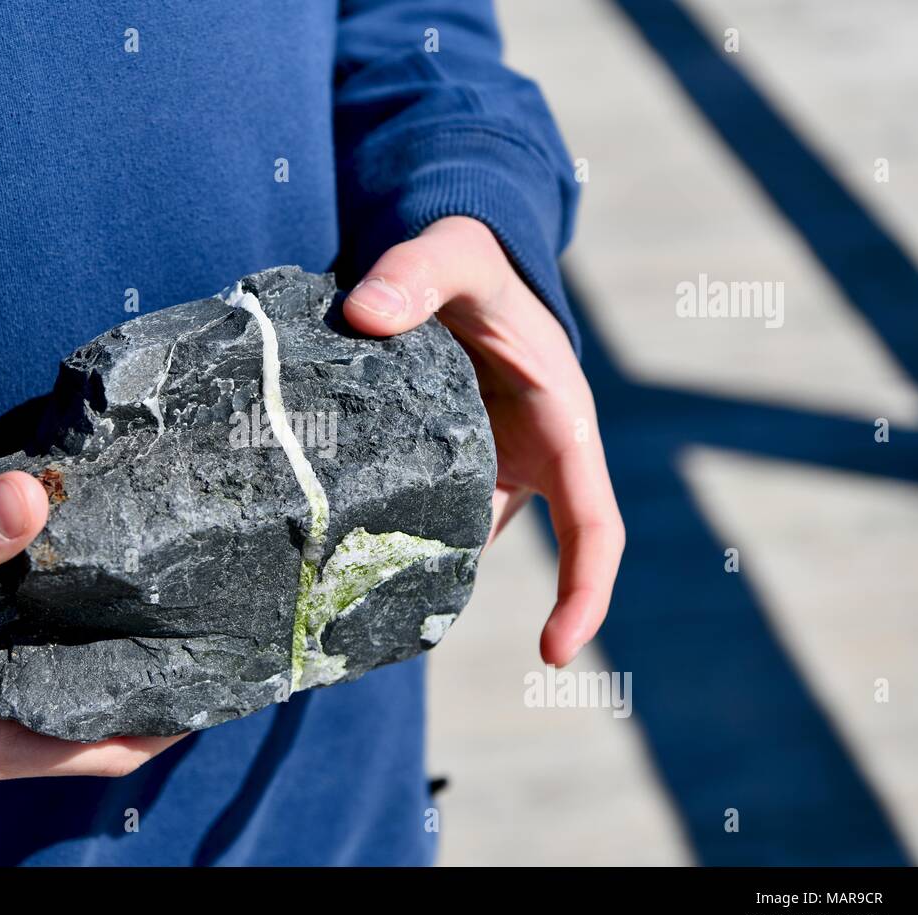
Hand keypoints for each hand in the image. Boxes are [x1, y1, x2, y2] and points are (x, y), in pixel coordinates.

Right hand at [0, 472, 184, 781]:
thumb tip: (33, 496)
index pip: (102, 752)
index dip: (167, 721)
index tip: (222, 675)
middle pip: (95, 720)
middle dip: (150, 682)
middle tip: (208, 620)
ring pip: (64, 682)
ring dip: (110, 650)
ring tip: (170, 595)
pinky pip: (32, 648)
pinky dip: (66, 622)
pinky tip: (96, 573)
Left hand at [344, 216, 623, 665]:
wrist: (455, 261)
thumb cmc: (475, 260)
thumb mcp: (454, 256)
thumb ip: (416, 275)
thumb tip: (364, 318)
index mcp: (561, 425)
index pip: (594, 526)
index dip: (584, 593)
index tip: (554, 654)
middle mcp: (529, 456)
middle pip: (504, 540)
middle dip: (457, 587)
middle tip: (387, 620)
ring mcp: (483, 463)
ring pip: (451, 531)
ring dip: (407, 561)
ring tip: (340, 589)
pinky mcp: (442, 460)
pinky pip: (416, 506)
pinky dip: (380, 525)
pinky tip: (323, 539)